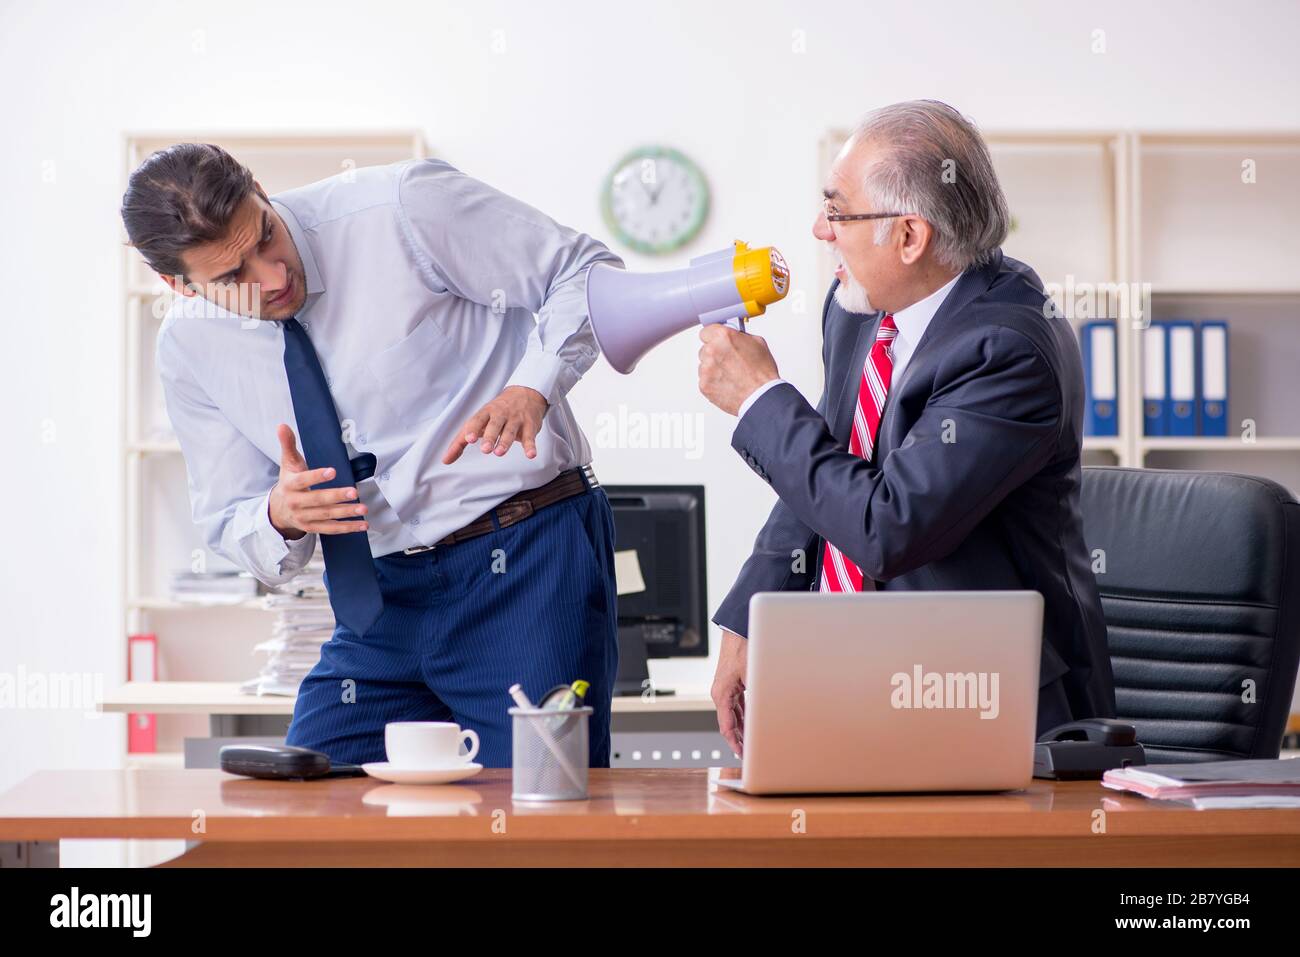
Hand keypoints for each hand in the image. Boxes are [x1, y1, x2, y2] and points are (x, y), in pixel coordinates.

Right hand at [268, 424, 366, 539]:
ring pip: (326, 515)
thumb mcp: (287, 463)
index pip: (302, 480)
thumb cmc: (289, 481)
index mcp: (290, 485)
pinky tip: (363, 525)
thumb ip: (287, 444)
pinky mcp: (312, 528)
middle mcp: (296, 503)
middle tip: (354, 491)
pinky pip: (331, 529)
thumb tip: (282, 425)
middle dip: (336, 496)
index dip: (317, 477)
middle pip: (317, 500)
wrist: (278, 509)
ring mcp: (304, 517)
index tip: (333, 471)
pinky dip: (347, 527)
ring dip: (346, 513)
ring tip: (363, 508)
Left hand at [442, 385, 547, 464]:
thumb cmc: (497, 412)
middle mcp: (501, 414)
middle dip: (490, 436)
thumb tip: (446, 460)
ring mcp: (516, 419)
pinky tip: (531, 455)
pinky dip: (531, 446)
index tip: (468, 439)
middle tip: (485, 449)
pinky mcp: (529, 426)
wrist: (525, 394)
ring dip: (505, 442)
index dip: (473, 429)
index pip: (478, 420)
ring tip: (499, 452)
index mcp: (486, 413)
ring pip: (510, 431)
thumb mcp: (479, 421)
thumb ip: (461, 441)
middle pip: (495, 425)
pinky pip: (530, 436)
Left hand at [697, 324, 779, 415]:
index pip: (706, 331)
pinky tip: (727, 383)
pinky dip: (713, 382)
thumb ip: (740, 336)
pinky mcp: (704, 384)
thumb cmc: (762, 373)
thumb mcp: (757, 343)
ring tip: (730, 374)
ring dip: (713, 368)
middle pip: (705, 349)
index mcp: (723, 337)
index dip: (713, 337)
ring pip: (704, 365)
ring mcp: (706, 369)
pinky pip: (704, 379)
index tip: (716, 341)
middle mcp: (712, 351)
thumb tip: (734, 336)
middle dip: (715, 354)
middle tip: (728, 360)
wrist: (761, 397)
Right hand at [711, 629, 748, 756]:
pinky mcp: (732, 685)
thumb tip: (766, 713)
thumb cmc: (742, 649)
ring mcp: (726, 690)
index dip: (734, 743)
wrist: (737, 631)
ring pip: (733, 716)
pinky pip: (737, 706)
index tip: (742, 754)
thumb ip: (757, 697)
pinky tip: (751, 724)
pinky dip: (743, 717)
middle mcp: (721, 694)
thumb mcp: (752, 676)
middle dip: (739, 739)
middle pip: (729, 724)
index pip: (726, 727)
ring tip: (751, 742)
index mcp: (721, 695)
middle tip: (749, 753)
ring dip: (742, 729)